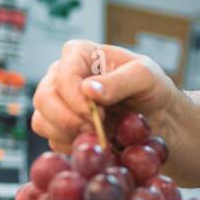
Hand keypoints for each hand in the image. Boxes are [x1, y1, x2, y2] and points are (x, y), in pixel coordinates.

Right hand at [32, 40, 176, 151]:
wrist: (157, 116)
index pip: (63, 73)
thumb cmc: (151, 88)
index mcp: (80, 54)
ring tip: (99, 135)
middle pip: (44, 98)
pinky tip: (94, 141)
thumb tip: (88, 89)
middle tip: (96, 128)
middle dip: (69, 119)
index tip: (96, 113)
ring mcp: (58, 102)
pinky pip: (52, 139)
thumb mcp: (145, 77)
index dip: (75, 97)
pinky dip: (71, 145)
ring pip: (42, 121)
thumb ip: (119, 81)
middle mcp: (62, 75)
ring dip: (68, 134)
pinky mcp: (60, 126)